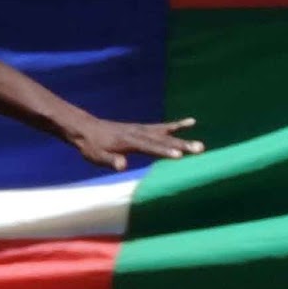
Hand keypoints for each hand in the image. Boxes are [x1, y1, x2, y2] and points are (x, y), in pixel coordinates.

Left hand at [69, 116, 203, 171]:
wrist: (87, 129)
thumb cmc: (92, 146)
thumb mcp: (96, 156)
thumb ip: (110, 160)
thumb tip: (122, 166)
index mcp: (128, 141)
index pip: (149, 147)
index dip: (164, 151)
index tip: (179, 155)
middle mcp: (138, 133)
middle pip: (163, 140)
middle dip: (181, 145)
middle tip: (199, 149)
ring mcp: (141, 129)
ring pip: (166, 134)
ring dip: (184, 139)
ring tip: (200, 146)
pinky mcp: (143, 128)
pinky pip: (162, 127)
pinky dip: (176, 125)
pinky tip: (191, 122)